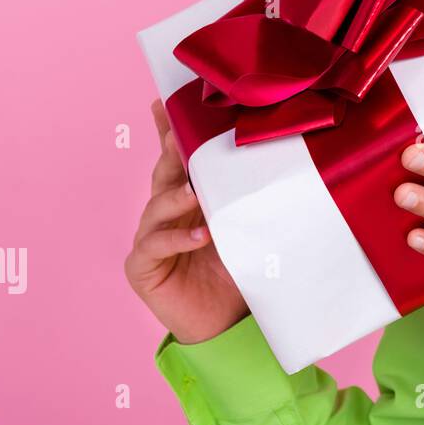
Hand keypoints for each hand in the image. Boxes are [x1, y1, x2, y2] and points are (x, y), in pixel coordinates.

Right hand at [123, 99, 248, 344]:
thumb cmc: (240, 271)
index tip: (164, 102)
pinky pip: (154, 245)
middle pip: (163, 175)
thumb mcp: (248, 226)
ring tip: (196, 194)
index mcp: (188, 199)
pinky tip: (199, 235)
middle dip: (169, 153)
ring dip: (177, 197)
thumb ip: (249, 198)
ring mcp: (148, 239)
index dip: (168, 131)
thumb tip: (281, 160)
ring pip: (157, 207)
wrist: (228, 323)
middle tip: (179, 136)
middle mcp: (164, 214)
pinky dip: (177, 238)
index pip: (177, 160)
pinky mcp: (142, 267)